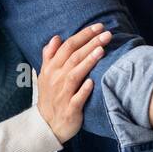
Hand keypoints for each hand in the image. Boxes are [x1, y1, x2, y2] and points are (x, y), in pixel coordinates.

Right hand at [36, 23, 110, 143]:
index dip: (83, 35)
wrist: (46, 125)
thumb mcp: (45, 75)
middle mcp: (56, 78)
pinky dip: (84, 89)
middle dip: (90, 43)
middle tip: (107, 34)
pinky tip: (93, 81)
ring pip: (75, 74)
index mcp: (51, 68)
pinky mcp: (70, 109)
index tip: (98, 27)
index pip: (67, 46)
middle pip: (73, 57)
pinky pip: (77, 98)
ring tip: (101, 50)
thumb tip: (56, 37)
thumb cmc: (50, 97)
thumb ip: (50, 55)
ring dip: (88, 62)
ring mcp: (63, 94)